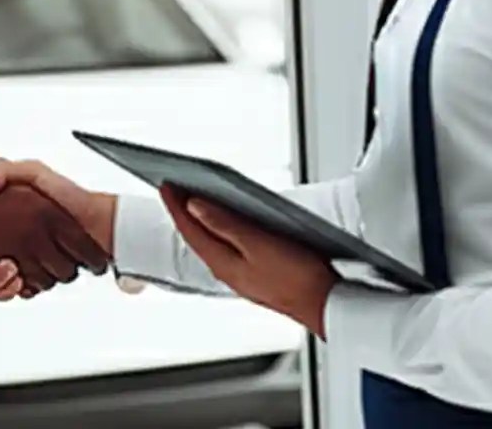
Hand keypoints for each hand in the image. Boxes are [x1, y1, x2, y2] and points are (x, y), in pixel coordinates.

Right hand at [0, 159, 117, 299]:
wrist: (98, 223)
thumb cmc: (66, 197)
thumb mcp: (31, 173)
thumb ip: (1, 171)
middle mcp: (4, 245)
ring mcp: (17, 265)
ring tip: (8, 266)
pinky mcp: (31, 281)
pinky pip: (12, 292)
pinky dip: (11, 289)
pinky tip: (18, 279)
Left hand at [160, 185, 338, 338]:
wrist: (326, 307)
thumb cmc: (299, 278)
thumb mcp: (259, 243)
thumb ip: (225, 224)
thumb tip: (194, 207)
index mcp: (223, 263)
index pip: (190, 230)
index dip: (175, 205)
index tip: (165, 184)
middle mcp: (227, 271)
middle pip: (197, 236)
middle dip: (183, 212)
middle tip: (173, 188)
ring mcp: (241, 275)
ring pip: (211, 244)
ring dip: (200, 221)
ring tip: (192, 202)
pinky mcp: (255, 275)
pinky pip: (227, 250)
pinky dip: (219, 232)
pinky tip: (224, 225)